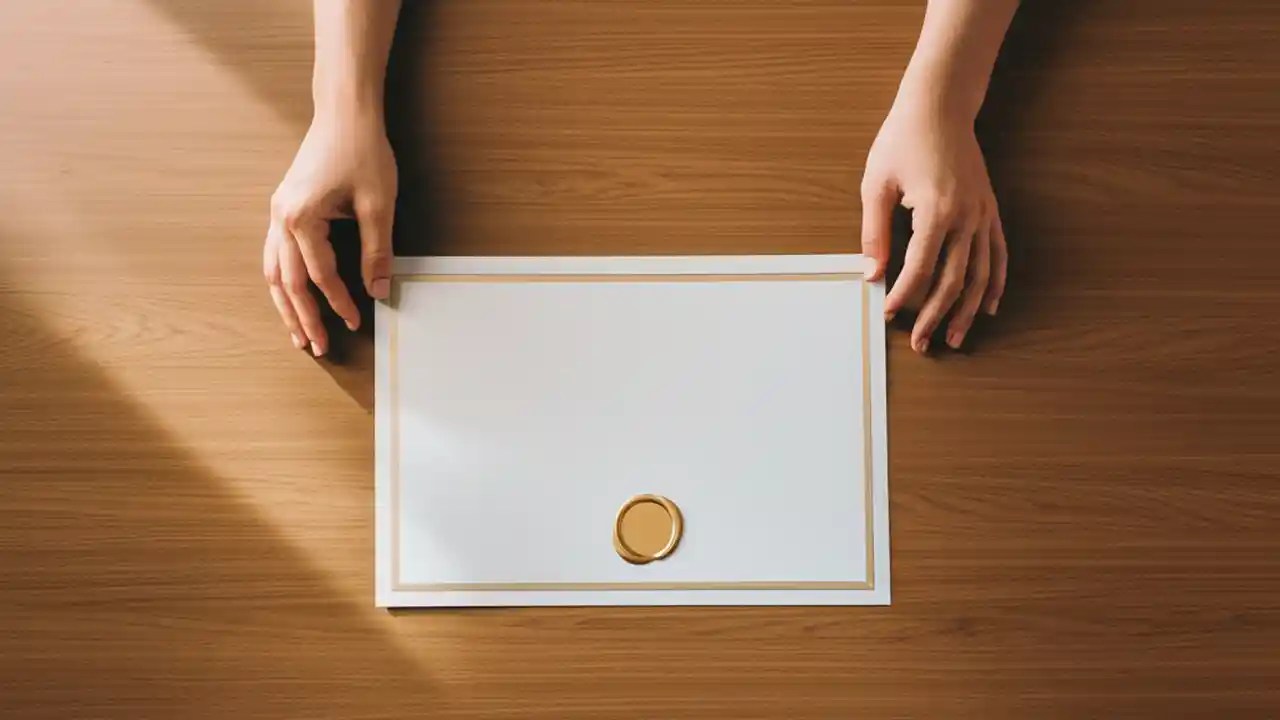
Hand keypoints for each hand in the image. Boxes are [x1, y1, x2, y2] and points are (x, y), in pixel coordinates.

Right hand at [263, 114, 396, 355]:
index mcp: (301, 219)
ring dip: (284, 305)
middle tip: (315, 348)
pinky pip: (274, 254)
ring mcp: (277, 212)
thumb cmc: (362, 151)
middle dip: (302, 317)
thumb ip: (377, 251)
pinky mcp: (283, 206)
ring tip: (296, 334)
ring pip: (273, 271)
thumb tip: (379, 291)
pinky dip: (281, 280)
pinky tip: (290, 296)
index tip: (355, 323)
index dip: (339, 303)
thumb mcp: (378, 204)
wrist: (344, 112)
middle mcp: (280, 218)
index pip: (320, 275)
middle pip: (287, 282)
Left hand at [860, 93, 1006, 353]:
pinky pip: (998, 254)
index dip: (904, 296)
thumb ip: (874, 232)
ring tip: (955, 339)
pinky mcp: (990, 210)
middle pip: (953, 280)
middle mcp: (966, 217)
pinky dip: (995, 283)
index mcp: (936, 211)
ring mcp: (983, 214)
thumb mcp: (876, 183)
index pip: (920, 269)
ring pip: (981, 274)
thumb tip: (871, 274)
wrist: (940, 105)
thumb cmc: (902, 140)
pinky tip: (988, 307)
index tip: (888, 314)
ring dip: (967, 310)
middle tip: (920, 343)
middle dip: (935, 316)